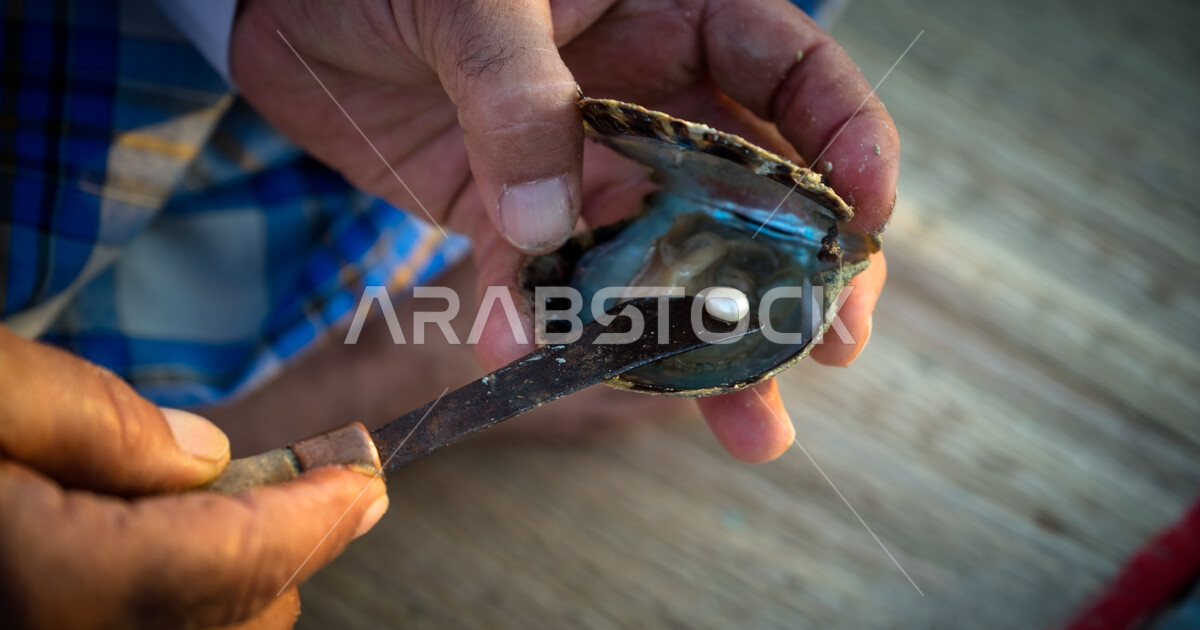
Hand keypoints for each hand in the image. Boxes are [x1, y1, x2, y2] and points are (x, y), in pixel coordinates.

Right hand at [0, 327, 387, 629]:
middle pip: (240, 612)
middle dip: (286, 543)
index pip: (236, 561)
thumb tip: (210, 454)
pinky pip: (157, 628)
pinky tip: (157, 530)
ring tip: (211, 494)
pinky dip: (189, 586)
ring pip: (211, 629)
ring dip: (238, 567)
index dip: (317, 518)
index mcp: (58, 580)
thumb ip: (95, 419)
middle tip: (311, 475)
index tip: (368, 482)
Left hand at [230, 0, 896, 461]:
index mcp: (670, 11)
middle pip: (750, 191)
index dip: (846, 143)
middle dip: (796, 273)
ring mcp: (580, 162)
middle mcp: (643, 94)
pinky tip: (545, 360)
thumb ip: (522, 98)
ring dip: (700, 339)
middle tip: (830, 348)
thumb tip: (557, 224)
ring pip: (662, 257)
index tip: (867, 222)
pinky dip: (549, 322)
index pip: (792, 73)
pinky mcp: (512, 213)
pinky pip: (550, 278)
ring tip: (751, 424)